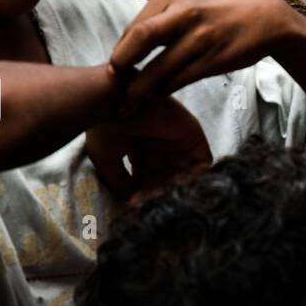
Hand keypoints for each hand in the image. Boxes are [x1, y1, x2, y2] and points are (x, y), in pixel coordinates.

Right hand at [86, 94, 211, 199]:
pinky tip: (174, 184)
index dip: (142, 193)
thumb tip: (132, 200)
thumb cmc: (103, 128)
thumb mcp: (106, 160)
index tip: (134, 202)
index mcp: (139, 148)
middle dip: (158, 193)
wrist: (112, 102)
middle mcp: (159, 144)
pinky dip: (193, 178)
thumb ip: (120, 181)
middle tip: (148, 201)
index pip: (148, 178)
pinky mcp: (192, 135)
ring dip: (174, 188)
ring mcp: (176, 139)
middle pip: (167, 178)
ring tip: (158, 194)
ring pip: (184, 174)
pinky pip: (202, 163)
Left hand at [109, 0, 294, 106]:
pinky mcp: (213, 60)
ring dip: (138, 92)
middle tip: (112, 87)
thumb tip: (129, 43)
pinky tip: (155, 102)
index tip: (114, 73)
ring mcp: (199, 38)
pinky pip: (179, 81)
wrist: (266, 17)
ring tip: (126, 107)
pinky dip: (163, 93)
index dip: (119, 53)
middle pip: (140, 39)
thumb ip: (161, 19)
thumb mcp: (188, 2)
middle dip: (120, 66)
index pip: (133, 28)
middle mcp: (183, 14)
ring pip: (159, 68)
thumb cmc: (221, 12)